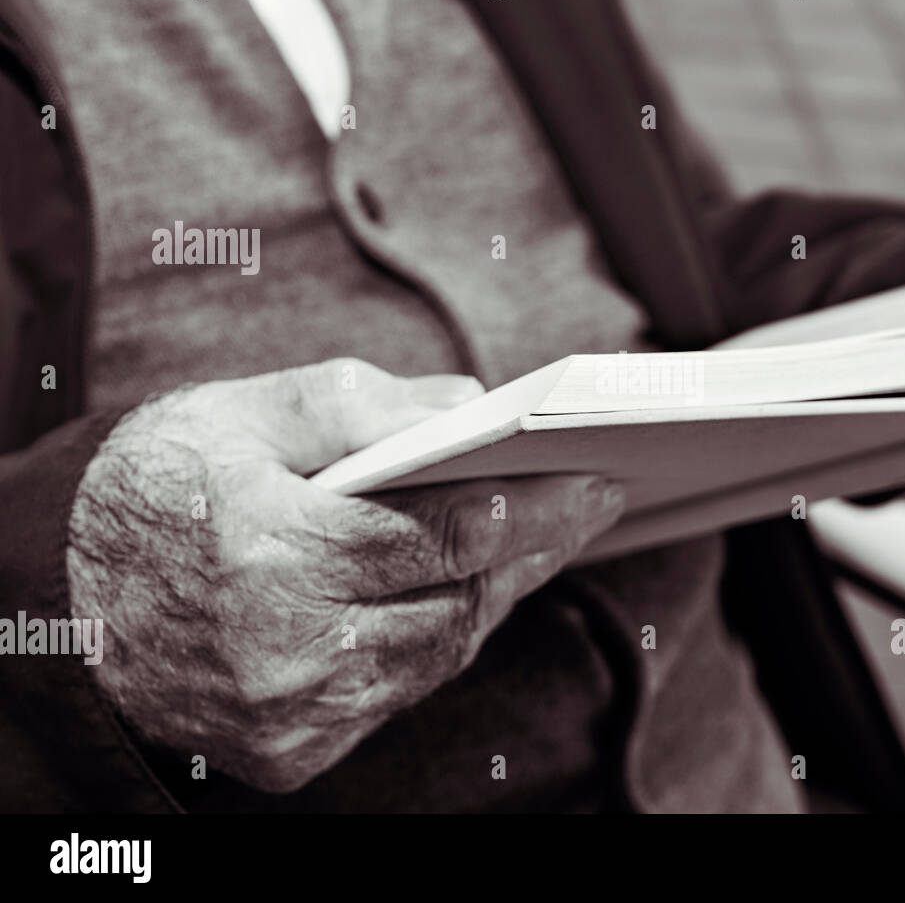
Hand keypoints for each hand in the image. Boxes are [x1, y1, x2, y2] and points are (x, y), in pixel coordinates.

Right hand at [66, 358, 624, 792]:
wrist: (64, 608)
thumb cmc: (156, 494)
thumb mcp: (236, 415)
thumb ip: (354, 403)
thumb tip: (468, 403)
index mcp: (266, 554)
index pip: (430, 537)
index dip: (522, 510)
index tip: (586, 481)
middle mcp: (283, 651)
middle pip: (452, 605)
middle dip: (532, 553)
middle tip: (589, 507)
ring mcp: (290, 714)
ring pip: (438, 656)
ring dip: (495, 596)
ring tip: (542, 542)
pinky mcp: (292, 752)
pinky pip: (400, 695)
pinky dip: (440, 642)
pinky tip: (466, 593)